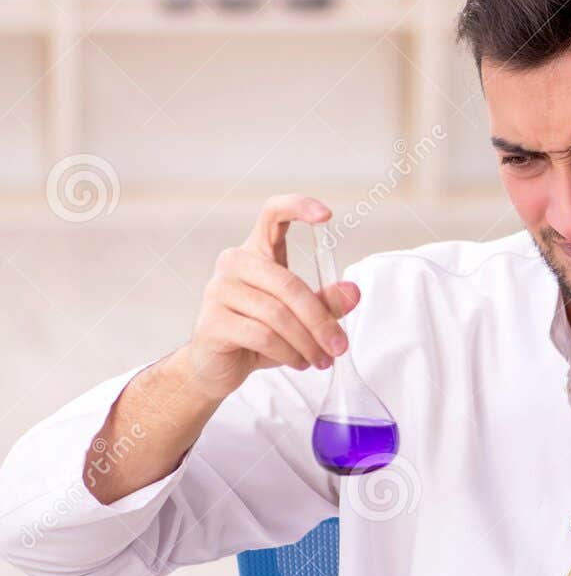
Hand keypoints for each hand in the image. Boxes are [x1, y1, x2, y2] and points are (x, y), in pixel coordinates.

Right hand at [186, 193, 360, 402]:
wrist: (217, 367)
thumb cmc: (257, 337)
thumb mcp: (298, 319)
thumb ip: (324, 302)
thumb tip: (354, 291)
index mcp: (256, 252)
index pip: (272, 214)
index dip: (298, 207)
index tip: (326, 216)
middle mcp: (233, 263)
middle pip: (288, 283)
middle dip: (320, 320)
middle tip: (339, 346)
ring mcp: (219, 290)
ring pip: (277, 314)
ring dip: (307, 343)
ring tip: (320, 360)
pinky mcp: (212, 321)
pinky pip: (262, 335)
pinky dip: (288, 352)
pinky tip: (298, 362)